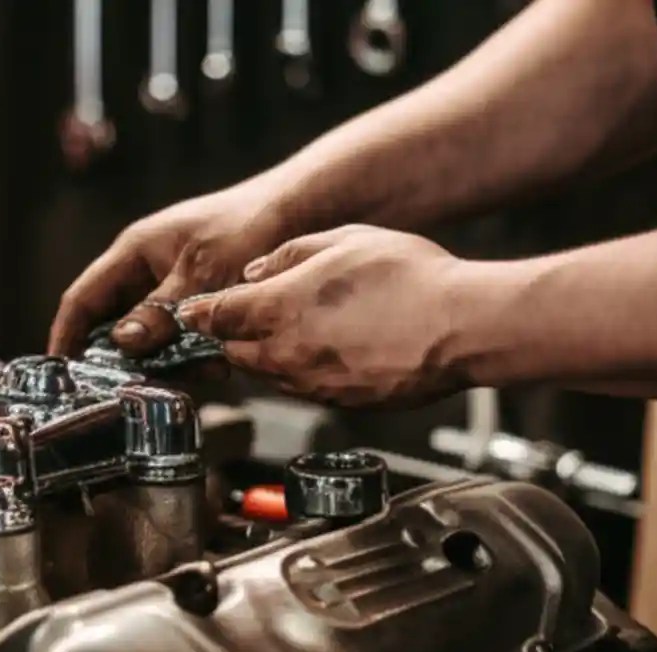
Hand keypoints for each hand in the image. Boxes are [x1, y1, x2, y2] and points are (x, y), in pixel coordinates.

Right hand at [48, 180, 296, 356]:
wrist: (300, 212)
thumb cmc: (250, 227)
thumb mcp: (203, 273)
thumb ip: (162, 310)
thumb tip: (121, 343)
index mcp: (135, 252)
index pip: (82, 299)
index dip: (66, 337)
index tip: (61, 374)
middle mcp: (147, 271)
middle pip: (116, 326)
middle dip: (128, 359)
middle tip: (139, 387)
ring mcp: (173, 287)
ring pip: (153, 338)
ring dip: (171, 361)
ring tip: (202, 369)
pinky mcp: (200, 303)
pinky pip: (183, 338)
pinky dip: (196, 354)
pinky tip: (220, 363)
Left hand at [177, 225, 468, 406]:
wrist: (463, 327)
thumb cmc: (411, 277)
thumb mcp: (343, 240)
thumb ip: (289, 254)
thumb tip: (256, 271)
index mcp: (277, 309)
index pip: (214, 317)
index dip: (200, 312)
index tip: (193, 310)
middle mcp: (285, 354)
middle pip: (234, 352)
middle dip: (233, 336)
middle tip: (241, 318)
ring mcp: (312, 386)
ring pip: (267, 375)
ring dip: (265, 356)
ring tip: (294, 330)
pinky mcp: (339, 405)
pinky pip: (304, 390)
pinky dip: (302, 373)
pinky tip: (329, 350)